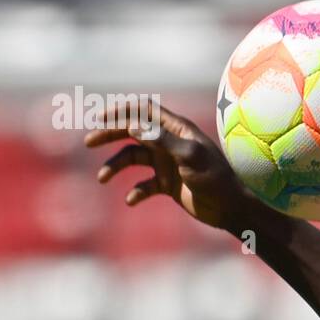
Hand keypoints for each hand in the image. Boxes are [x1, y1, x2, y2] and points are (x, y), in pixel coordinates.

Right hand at [85, 100, 253, 232]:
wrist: (230, 208)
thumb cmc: (216, 178)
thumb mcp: (190, 157)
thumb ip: (162, 140)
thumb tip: (134, 126)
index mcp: (177, 130)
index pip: (145, 110)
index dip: (122, 110)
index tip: (101, 118)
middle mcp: (169, 143)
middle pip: (133, 132)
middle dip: (110, 135)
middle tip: (89, 141)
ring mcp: (167, 163)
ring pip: (133, 159)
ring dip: (116, 167)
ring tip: (102, 178)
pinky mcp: (166, 184)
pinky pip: (143, 185)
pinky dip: (135, 192)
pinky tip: (132, 200)